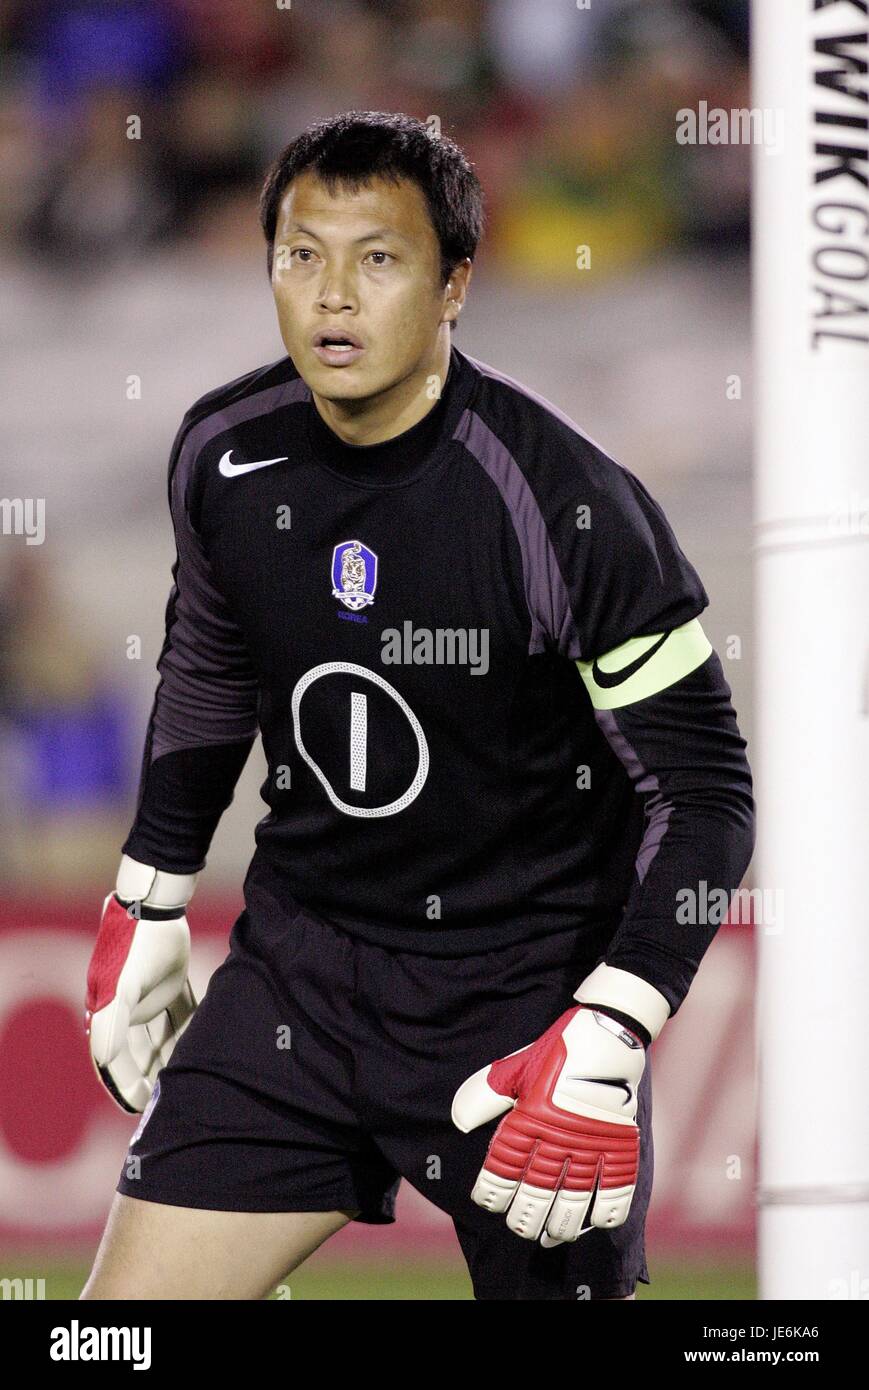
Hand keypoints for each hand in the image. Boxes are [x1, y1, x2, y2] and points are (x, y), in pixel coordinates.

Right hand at [85, 855, 198, 1112]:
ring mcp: (150, 995)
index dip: (124, 1083)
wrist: (154, 908)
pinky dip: (187, 1030)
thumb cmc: (133, 948)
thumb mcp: (119, 988)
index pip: (114, 1059)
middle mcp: (128, 1007)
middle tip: (167, 1098)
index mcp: (110, 1013)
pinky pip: (181, 1014)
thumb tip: (101, 1060)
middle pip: (138, 1052)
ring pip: (161, 1035)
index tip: (139, 1106)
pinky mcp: (171, 982)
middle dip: (149, 1075)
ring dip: (170, 1055)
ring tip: (188, 1077)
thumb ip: (110, 1025)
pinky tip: (202, 1045)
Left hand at [451, 1004, 645, 1245]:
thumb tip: (458, 1123)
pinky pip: (616, 1188)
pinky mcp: (620, 1144)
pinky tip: (596, 1222)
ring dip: (562, 1225)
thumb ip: (484, 1097)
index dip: (492, 1193)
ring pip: (574, 1200)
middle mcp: (558, 1137)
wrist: (606, 1033)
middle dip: (525, 1219)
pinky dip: (607, 1211)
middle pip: (537, 1194)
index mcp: (528, 1119)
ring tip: (554, 1235)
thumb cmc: (555, 1052)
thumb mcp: (513, 1068)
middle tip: (522, 1230)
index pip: (503, 1170)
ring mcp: (591, 1144)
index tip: (488, 1203)